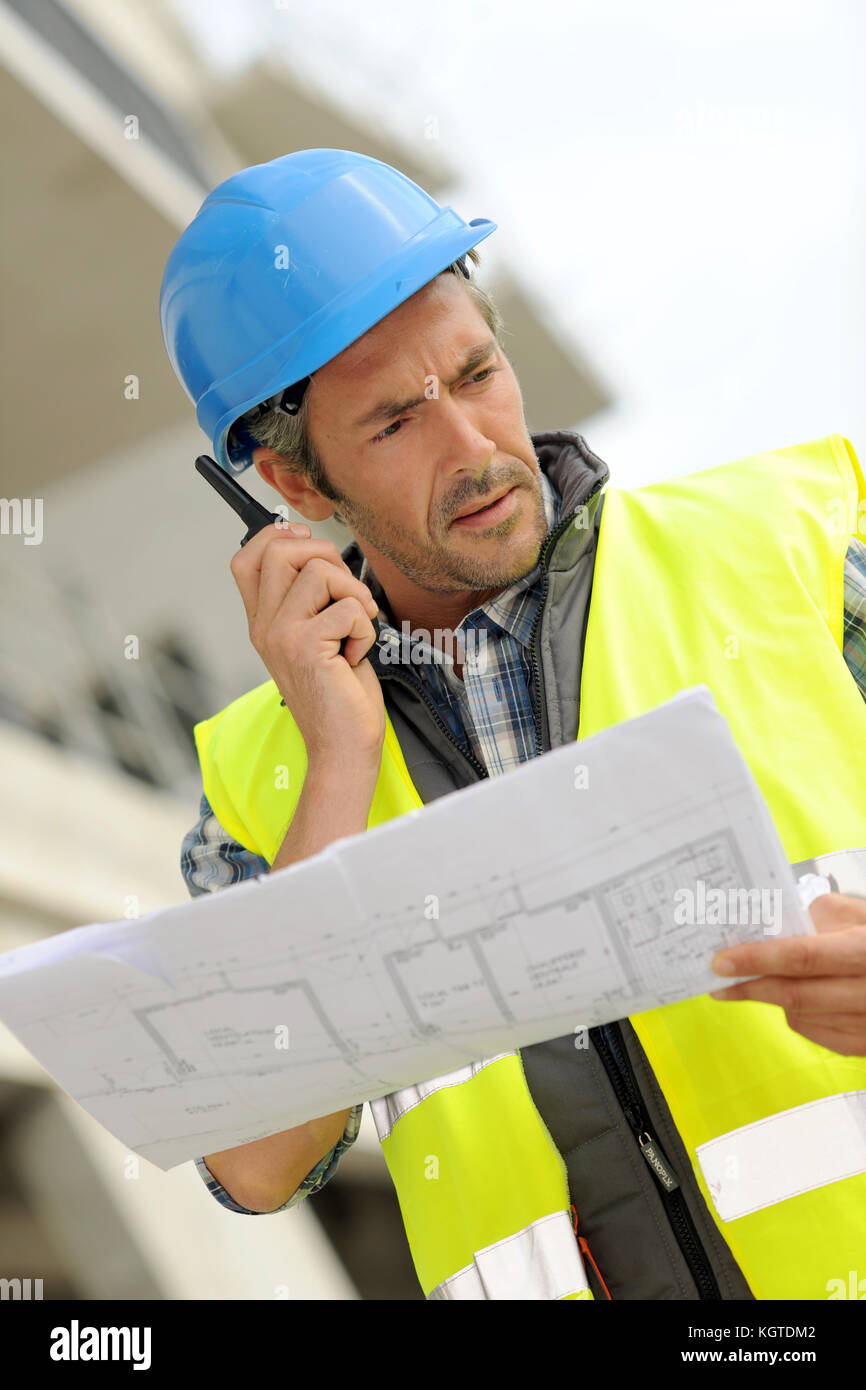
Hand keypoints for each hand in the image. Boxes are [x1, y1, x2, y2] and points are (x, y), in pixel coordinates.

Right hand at [230, 521, 385, 768]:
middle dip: (328, 555)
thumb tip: (322, 552)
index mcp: (263, 621)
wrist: (342, 747)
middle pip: (280, 549)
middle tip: (349, 594)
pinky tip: (356, 655)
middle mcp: (264, 625)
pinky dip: (366, 628)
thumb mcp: (320, 637)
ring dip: (355, 595)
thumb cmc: (340, 694)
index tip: (311, 545)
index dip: (277, 536)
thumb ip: (312, 599)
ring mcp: (281, 634)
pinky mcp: (307, 646)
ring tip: (357, 630)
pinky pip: (349, 606)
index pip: (246, 557)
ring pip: (320, 571)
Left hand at [709, 892, 865, 1055]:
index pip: (803, 956)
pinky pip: (817, 1033)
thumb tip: (771, 926)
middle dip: (751, 986)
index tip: (722, 961)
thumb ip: (817, 915)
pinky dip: (798, 1015)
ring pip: (802, 1016)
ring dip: (774, 999)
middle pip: (797, 994)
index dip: (759, 959)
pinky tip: (796, 999)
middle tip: (721, 979)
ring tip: (761, 981)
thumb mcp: (860, 914)